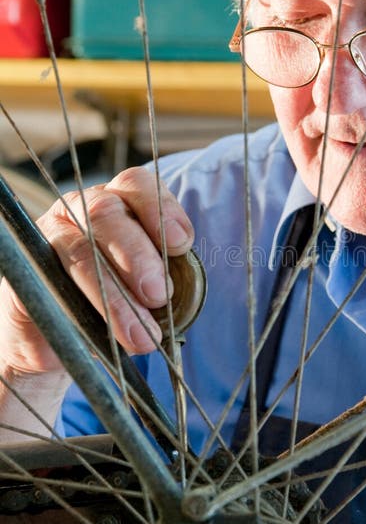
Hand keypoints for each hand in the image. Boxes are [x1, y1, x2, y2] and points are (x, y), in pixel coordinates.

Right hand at [0, 167, 194, 376]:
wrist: (60, 338)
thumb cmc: (113, 303)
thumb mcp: (145, 287)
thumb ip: (161, 278)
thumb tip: (181, 297)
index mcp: (116, 202)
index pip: (136, 185)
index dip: (160, 209)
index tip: (181, 244)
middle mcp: (80, 210)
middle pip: (106, 214)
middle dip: (139, 256)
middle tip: (159, 296)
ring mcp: (49, 237)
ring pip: (80, 251)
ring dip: (115, 295)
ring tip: (142, 333)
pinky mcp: (27, 270)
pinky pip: (52, 282)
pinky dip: (83, 310)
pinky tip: (104, 335)